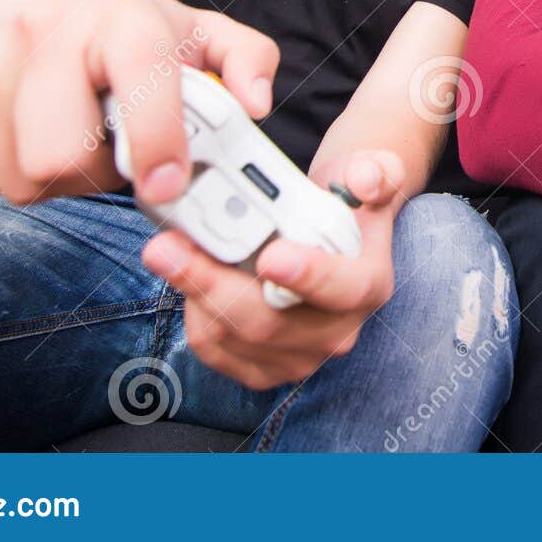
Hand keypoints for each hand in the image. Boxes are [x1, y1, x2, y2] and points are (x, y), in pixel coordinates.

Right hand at [0, 0, 279, 205]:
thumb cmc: (128, 27)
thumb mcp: (202, 33)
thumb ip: (248, 62)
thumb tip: (256, 104)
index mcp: (120, 21)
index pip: (139, 85)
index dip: (156, 143)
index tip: (165, 183)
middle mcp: (42, 34)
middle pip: (60, 159)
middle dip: (96, 176)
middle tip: (113, 154)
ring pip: (20, 179)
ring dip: (57, 179)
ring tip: (76, 138)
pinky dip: (13, 171)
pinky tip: (34, 133)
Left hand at [141, 150, 403, 388]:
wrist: (326, 235)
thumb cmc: (343, 203)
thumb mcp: (372, 173)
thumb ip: (375, 171)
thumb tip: (364, 181)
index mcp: (368, 285)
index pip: (342, 289)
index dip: (307, 275)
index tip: (270, 256)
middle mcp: (336, 331)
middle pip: (267, 322)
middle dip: (210, 283)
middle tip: (167, 247)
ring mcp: (298, 356)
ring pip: (229, 336)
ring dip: (191, 292)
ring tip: (170, 249)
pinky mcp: (261, 369)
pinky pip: (212, 348)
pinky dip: (191, 310)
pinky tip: (187, 275)